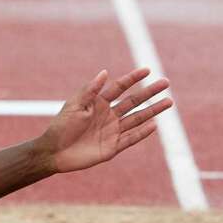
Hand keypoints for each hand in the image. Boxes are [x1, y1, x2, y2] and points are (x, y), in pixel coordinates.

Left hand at [36, 68, 172, 173]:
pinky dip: (142, 133)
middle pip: (133, 101)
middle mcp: (108, 116)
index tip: (147, 70)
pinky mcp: (112, 147)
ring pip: (137, 119)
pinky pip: (131, 138)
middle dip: (149, 92)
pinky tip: (154, 125)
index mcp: (98, 103)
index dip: (132, 78)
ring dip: (152, 111)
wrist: (53, 152)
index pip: (119, 88)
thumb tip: (105, 72)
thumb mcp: (74, 106)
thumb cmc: (60, 127)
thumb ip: (89, 91)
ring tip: (169, 102)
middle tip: (165, 83)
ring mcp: (112, 131)